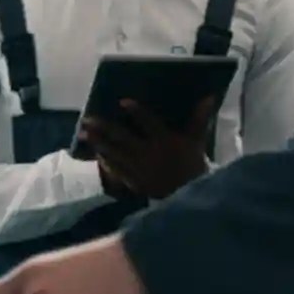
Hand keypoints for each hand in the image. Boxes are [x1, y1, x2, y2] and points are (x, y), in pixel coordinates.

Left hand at [79, 96, 215, 199]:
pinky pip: (117, 171)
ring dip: (99, 143)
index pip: (150, 124)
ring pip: (115, 154)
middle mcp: (150, 154)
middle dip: (104, 129)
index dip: (137, 112)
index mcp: (165, 141)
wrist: (189, 196)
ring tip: (83, 133)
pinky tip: (95, 154)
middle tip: (87, 119)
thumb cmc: (192, 164)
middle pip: (123, 139)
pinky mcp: (134, 182)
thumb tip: (210, 96)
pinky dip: (105, 162)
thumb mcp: (197, 141)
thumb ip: (199, 118)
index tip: (122, 101)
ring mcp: (140, 170)